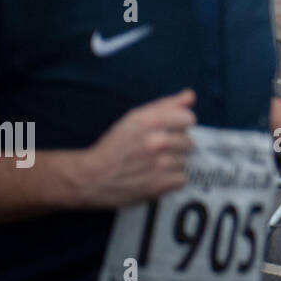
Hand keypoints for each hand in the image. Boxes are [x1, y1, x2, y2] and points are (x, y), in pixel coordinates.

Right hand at [78, 89, 196, 208]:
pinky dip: (171, 180)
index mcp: (151, 121)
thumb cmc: (114, 146)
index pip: (189, 119)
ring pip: (186, 161)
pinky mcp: (160, 184)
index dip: (179, 126)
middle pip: (189, 142)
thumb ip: (166, 105)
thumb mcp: (135, 118)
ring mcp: (160, 164)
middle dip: (176, 146)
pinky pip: (182, 179)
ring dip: (173, 164)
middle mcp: (158, 141)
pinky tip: (156, 177)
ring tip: (153, 165)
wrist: (91, 177)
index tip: (168, 131)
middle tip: (156, 151)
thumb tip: (190, 95)